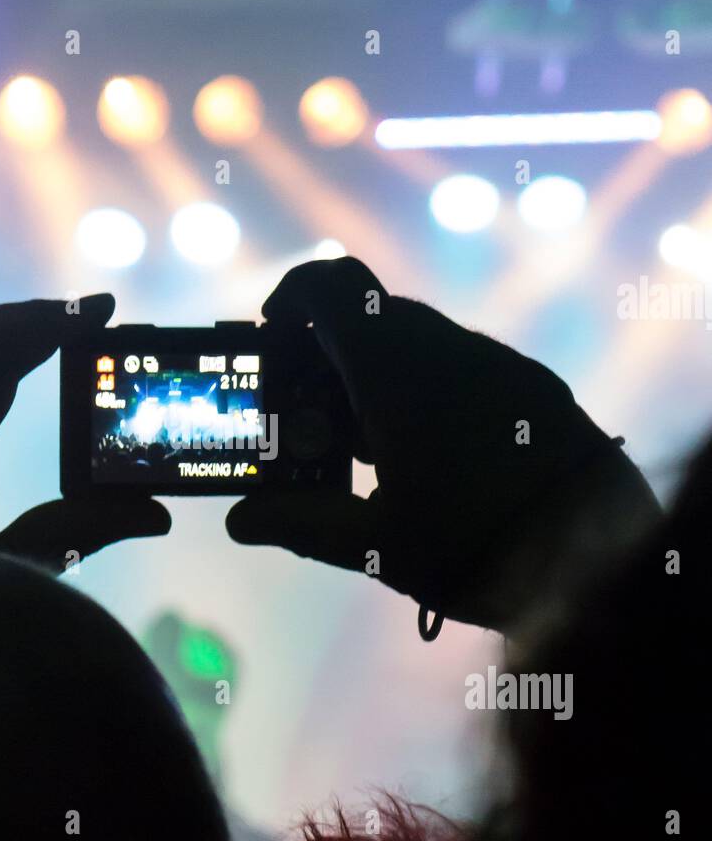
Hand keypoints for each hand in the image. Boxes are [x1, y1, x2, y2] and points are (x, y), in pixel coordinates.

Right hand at [227, 259, 657, 631]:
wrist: (600, 553)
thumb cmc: (475, 546)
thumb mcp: (376, 546)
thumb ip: (302, 524)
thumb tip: (240, 522)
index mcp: (394, 370)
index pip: (329, 287)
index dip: (290, 297)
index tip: (269, 333)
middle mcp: (444, 349)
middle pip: (369, 316)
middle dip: (327, 352)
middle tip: (306, 413)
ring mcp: (493, 363)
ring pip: (417, 342)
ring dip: (377, 375)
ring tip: (365, 448)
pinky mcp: (529, 385)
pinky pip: (460, 365)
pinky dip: (424, 389)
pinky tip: (427, 454)